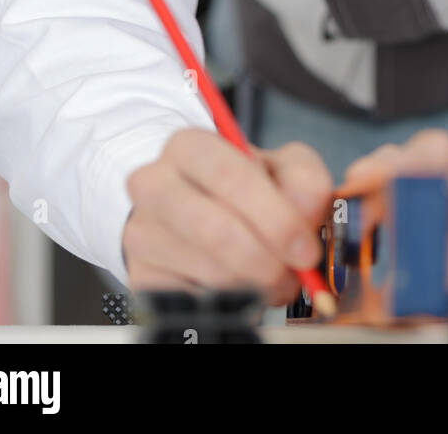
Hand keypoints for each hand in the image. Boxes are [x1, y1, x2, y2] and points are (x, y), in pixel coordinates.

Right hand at [123, 130, 332, 305]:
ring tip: (273, 278)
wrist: (192, 204)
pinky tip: (241, 284)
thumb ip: (305, 180)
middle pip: (213, 230)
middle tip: (293, 277)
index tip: (305, 250)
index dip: (275, 217)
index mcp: (189, 146)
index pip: (230, 175)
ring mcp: (141, 232)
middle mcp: (153, 185)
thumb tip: (306, 213)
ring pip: (208, 273)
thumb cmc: (243, 185)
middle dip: (264, 261)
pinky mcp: (141, 275)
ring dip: (253, 285)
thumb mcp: (282, 166)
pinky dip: (229, 301)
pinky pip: (194, 301)